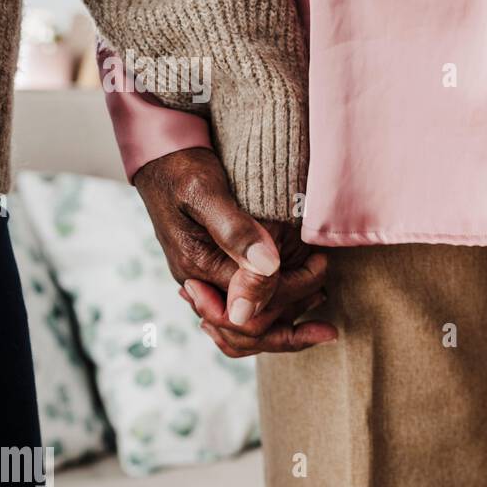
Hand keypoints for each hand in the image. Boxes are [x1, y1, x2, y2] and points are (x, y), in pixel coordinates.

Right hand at [134, 147, 337, 356]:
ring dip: (283, 321)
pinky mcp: (210, 270)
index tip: (322, 268)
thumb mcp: (207, 192)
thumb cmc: (182, 168)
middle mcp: (198, 281)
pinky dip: (270, 309)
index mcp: (198, 267)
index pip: (252, 307)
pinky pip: (240, 306)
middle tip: (326, 309)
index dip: (293, 294)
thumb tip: (269, 267)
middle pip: (247, 329)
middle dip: (290, 329)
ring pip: (244, 325)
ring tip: (319, 301)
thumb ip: (236, 231)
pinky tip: (298, 296)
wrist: (159, 157)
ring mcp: (203, 279)